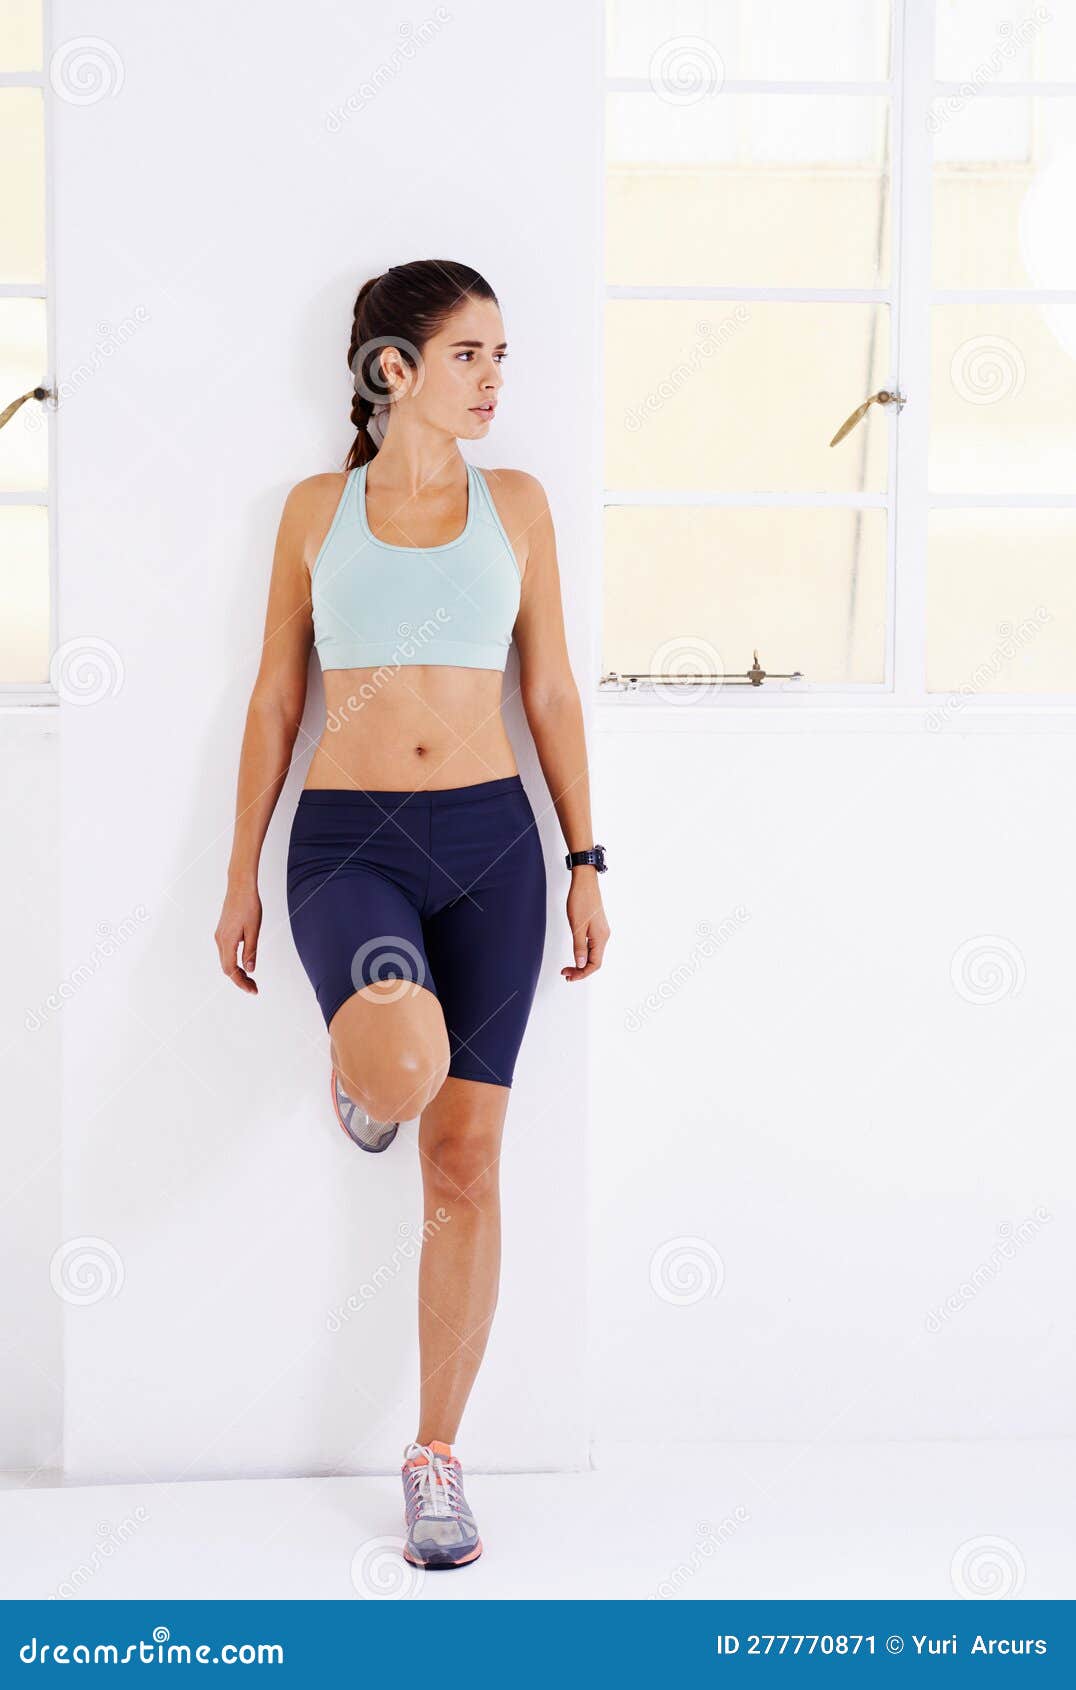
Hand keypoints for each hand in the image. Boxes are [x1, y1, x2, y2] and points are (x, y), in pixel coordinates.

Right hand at [214, 881, 261, 995]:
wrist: (240, 887)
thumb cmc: (249, 906)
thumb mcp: (254, 930)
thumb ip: (250, 951)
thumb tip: (250, 970)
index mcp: (227, 941)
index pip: (231, 970)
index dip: (241, 982)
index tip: (252, 990)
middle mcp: (220, 940)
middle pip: (226, 968)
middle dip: (240, 980)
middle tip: (254, 987)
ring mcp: (219, 936)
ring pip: (226, 961)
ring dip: (237, 971)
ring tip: (251, 978)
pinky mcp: (222, 932)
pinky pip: (226, 952)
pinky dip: (234, 962)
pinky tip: (244, 963)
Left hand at [562, 872, 609, 981]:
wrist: (585, 883)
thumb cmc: (581, 901)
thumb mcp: (577, 926)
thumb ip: (579, 947)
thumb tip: (580, 964)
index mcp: (600, 938)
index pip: (594, 964)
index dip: (582, 973)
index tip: (569, 976)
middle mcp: (603, 936)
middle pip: (594, 961)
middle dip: (580, 970)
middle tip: (565, 973)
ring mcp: (601, 932)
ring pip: (593, 954)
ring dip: (581, 963)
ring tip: (569, 967)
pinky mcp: (597, 927)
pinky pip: (592, 946)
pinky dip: (583, 953)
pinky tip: (575, 954)